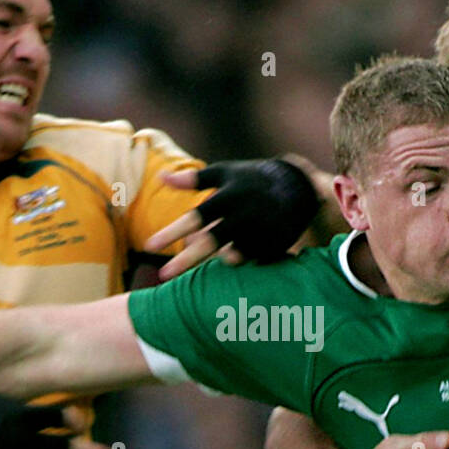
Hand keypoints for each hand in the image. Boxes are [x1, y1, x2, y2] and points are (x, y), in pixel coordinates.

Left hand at [147, 158, 320, 278]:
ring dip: (220, 257)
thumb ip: (194, 180)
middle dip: (186, 260)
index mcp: (230, 196)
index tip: (149, 247)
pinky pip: (251, 261)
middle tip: (163, 275)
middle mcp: (245, 215)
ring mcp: (262, 233)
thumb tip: (162, 179)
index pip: (196, 217)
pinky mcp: (276, 247)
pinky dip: (240, 258)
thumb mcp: (225, 173)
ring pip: (232, 257)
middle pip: (211, 242)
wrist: (298, 187)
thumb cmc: (251, 180)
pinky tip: (238, 251)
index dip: (172, 232)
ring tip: (219, 252)